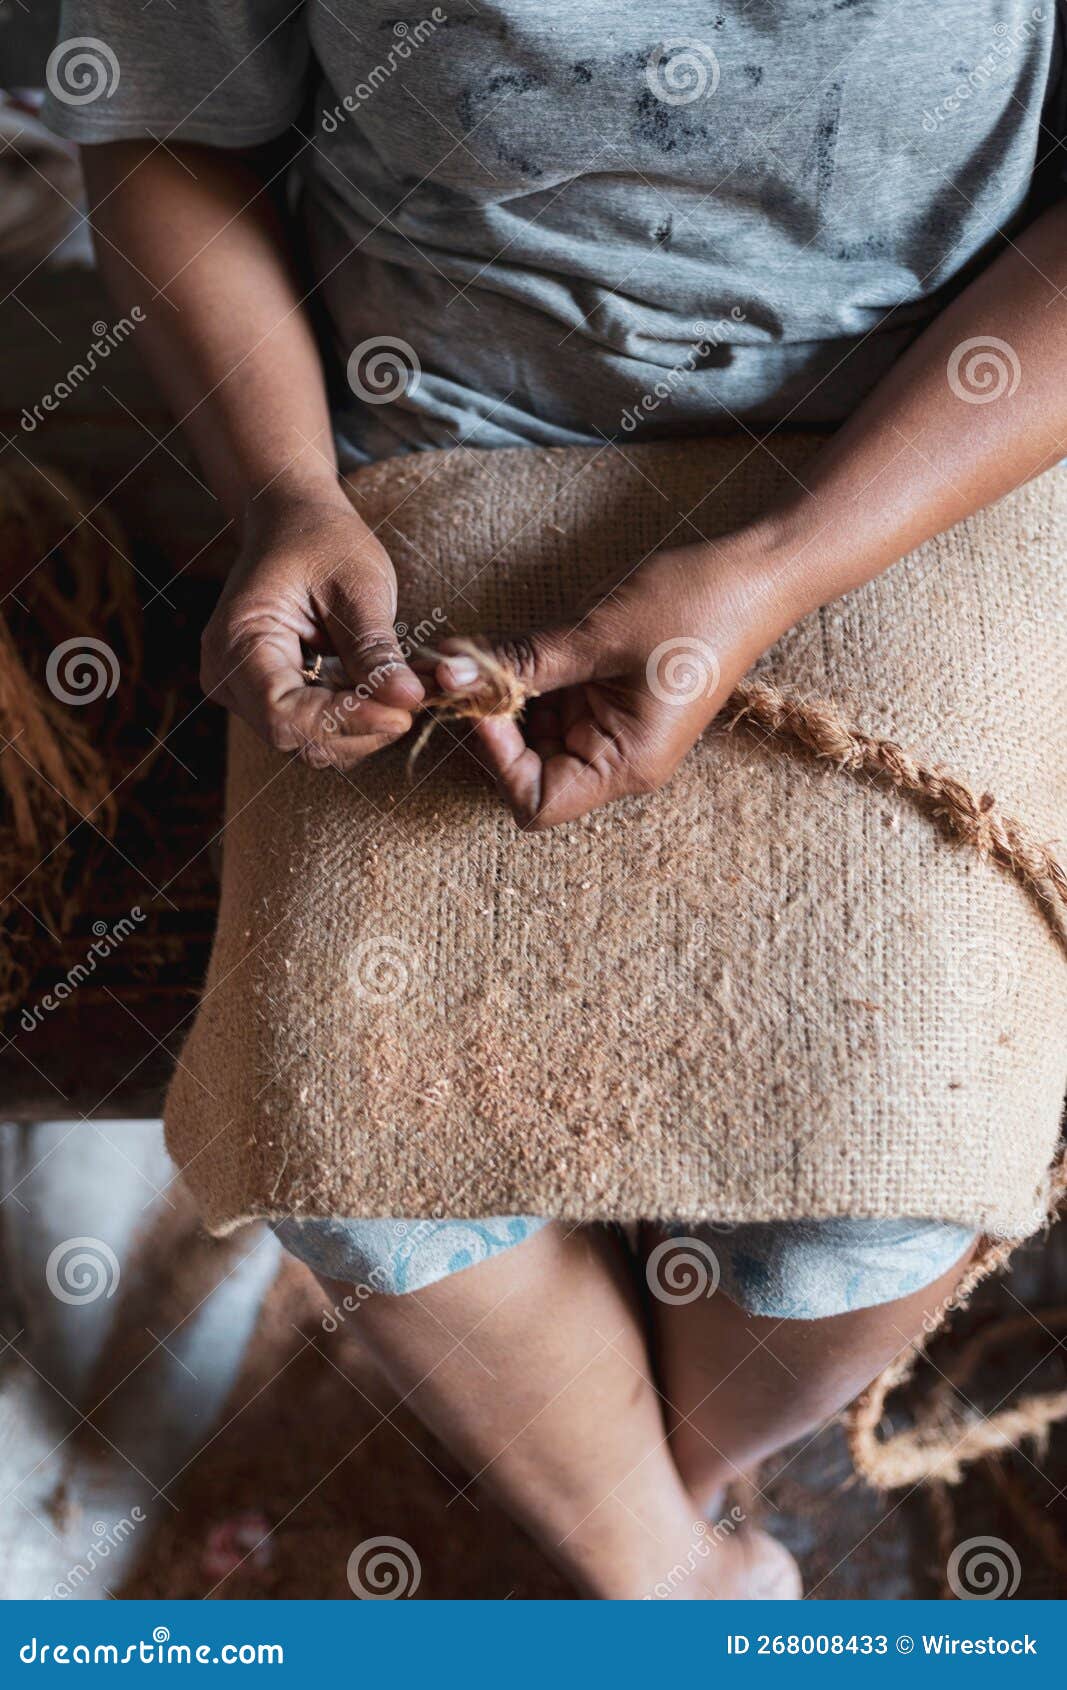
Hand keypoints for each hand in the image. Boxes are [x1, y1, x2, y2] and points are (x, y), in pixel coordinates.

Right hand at [200, 489, 423, 767]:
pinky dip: (352, 719)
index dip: (345, 724)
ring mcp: (242, 691)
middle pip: (297, 738)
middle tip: (414, 699)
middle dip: (360, 729)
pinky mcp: (266, 697)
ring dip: (362, 728)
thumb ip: (376, 648)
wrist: (293, 524)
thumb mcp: (359, 586)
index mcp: (238, 641)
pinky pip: (311, 729)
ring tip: (402, 690)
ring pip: (308, 742)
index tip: (402, 715)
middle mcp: (227, 677)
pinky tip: (380, 692)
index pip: (284, 715)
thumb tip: (408, 700)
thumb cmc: (322, 541)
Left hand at [438, 538, 787, 828]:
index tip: (480, 701)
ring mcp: (608, 729)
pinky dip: (521, 681)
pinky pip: (546, 704)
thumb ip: (520, 661)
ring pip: (529, 737)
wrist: (754, 572)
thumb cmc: (693, 606)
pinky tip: (509, 649)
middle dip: (490, 727)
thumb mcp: (597, 634)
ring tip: (480, 656)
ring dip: (501, 700)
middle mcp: (615, 759)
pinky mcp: (604, 698)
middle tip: (463, 673)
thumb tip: (447, 673)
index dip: (497, 760)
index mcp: (626, 765)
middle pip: (526, 773)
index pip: (534, 803)